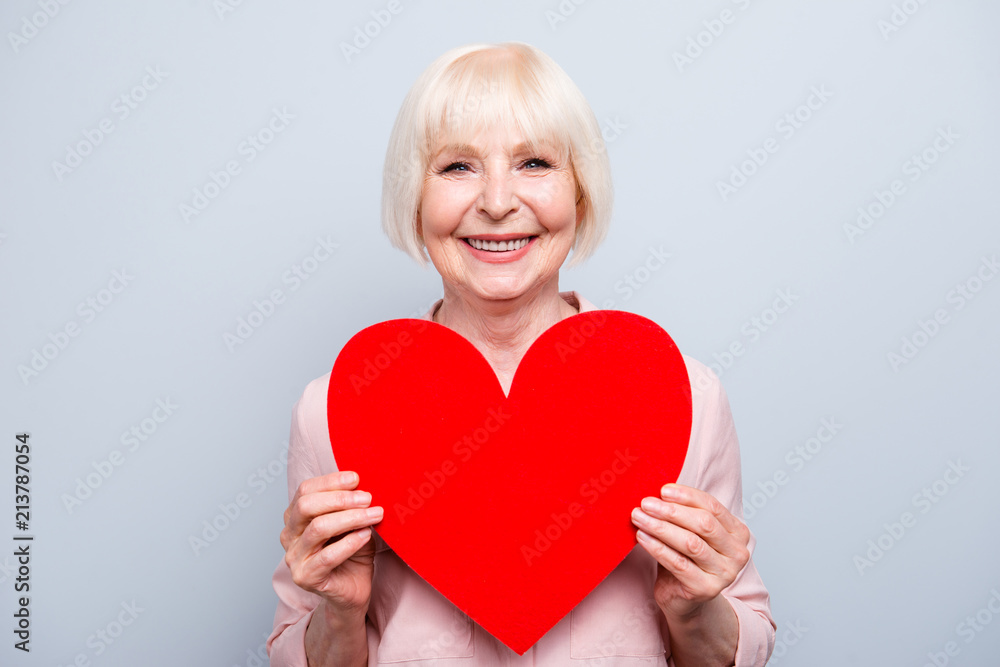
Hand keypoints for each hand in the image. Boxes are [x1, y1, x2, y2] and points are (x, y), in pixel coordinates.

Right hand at [280, 470, 382, 616]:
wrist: (354, 590)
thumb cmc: (353, 552)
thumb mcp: (352, 522)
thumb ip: (351, 505)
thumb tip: (364, 484)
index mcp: (296, 517)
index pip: (305, 490)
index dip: (331, 481)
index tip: (356, 478)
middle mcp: (290, 535)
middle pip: (306, 506)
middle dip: (340, 499)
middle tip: (367, 498)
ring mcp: (295, 557)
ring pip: (318, 529)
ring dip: (350, 518)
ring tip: (374, 515)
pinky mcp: (306, 577)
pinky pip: (327, 556)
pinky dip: (350, 543)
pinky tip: (366, 536)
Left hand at [630, 483, 749, 619]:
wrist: (684, 600)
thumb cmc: (685, 560)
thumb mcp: (690, 533)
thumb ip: (684, 515)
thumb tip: (658, 493)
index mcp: (737, 533)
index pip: (713, 506)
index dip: (687, 496)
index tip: (662, 490)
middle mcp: (737, 553)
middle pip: (703, 524)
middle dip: (671, 511)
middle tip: (646, 503)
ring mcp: (724, 573)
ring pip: (691, 543)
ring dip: (661, 527)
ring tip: (639, 517)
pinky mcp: (706, 589)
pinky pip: (678, 563)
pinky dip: (657, 547)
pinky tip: (642, 537)